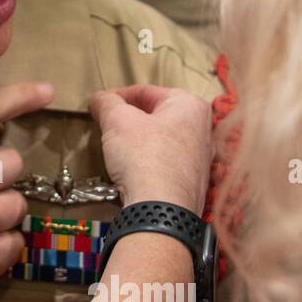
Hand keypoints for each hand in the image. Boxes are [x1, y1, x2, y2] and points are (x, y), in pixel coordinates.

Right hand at [88, 85, 210, 215]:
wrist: (160, 210)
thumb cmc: (144, 158)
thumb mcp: (117, 121)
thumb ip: (106, 103)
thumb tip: (98, 98)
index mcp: (190, 106)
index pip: (146, 91)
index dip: (117, 95)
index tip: (99, 104)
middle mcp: (203, 129)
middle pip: (157, 115)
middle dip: (130, 118)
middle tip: (107, 124)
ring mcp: (201, 159)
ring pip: (162, 139)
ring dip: (139, 140)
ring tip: (117, 147)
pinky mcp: (193, 182)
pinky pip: (166, 163)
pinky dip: (149, 161)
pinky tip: (133, 170)